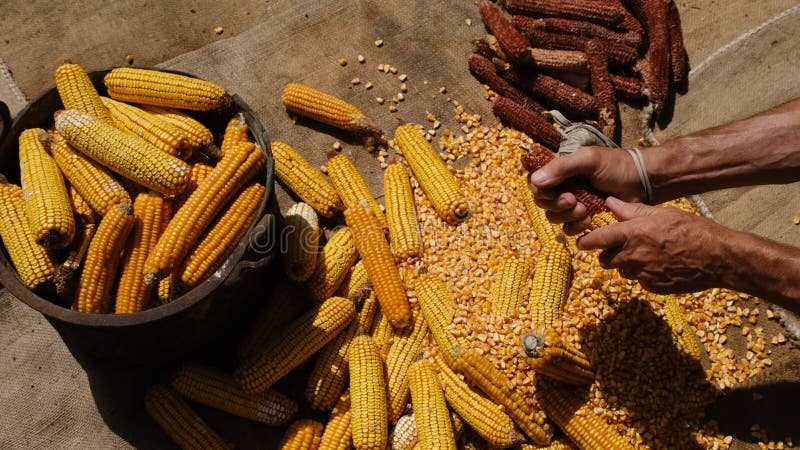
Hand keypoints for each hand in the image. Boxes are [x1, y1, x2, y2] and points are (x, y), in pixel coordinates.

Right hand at [529, 146, 644, 232]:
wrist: (642, 182)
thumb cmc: (615, 166)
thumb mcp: (588, 160)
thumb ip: (562, 167)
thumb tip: (535, 180)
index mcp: (560, 171)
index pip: (537, 185)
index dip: (542, 193)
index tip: (554, 193)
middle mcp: (563, 187)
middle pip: (544, 204)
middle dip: (557, 205)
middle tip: (573, 201)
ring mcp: (573, 204)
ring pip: (555, 218)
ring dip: (567, 216)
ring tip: (584, 211)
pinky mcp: (585, 219)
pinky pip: (570, 229)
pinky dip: (576, 227)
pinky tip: (589, 220)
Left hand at [576, 197, 733, 293]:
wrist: (719, 258)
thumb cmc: (692, 230)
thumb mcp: (663, 214)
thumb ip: (633, 211)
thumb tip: (610, 202)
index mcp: (632, 234)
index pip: (596, 240)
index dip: (585, 241)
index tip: (582, 242)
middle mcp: (633, 256)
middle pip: (605, 259)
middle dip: (609, 254)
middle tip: (621, 246)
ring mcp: (642, 274)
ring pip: (622, 270)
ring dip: (627, 264)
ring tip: (647, 254)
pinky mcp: (652, 287)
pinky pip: (640, 280)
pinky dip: (644, 274)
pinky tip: (661, 265)